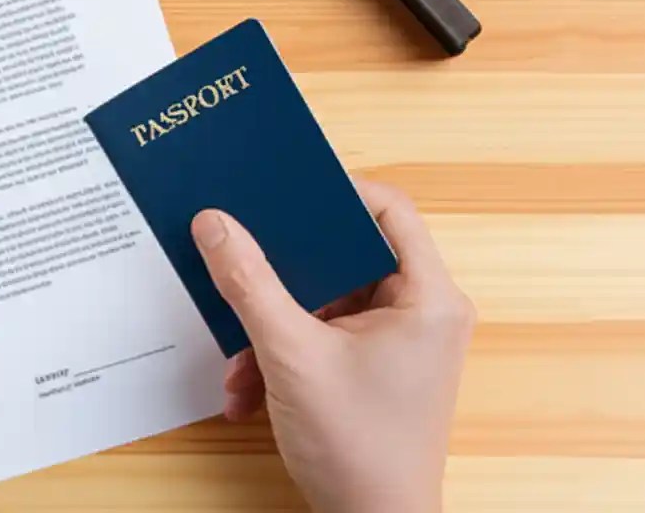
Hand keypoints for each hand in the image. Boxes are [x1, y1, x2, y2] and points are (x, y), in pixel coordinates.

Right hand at [192, 181, 474, 512]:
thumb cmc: (359, 451)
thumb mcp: (291, 356)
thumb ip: (250, 283)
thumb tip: (216, 223)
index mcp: (427, 297)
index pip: (388, 209)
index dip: (334, 192)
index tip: (281, 193)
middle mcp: (423, 313)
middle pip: (346, 255)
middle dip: (284, 277)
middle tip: (244, 265)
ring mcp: (400, 342)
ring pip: (326, 300)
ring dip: (275, 326)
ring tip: (243, 358)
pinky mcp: (377, 367)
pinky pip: (324, 335)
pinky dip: (285, 354)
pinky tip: (251, 387)